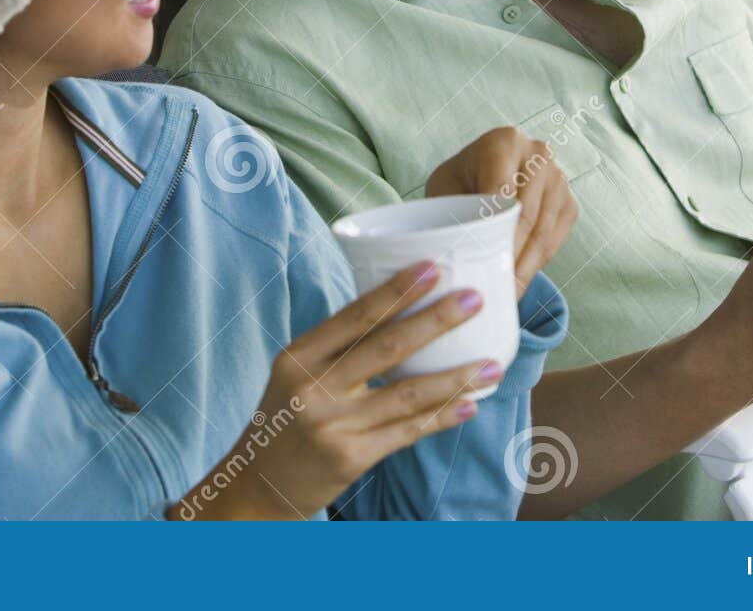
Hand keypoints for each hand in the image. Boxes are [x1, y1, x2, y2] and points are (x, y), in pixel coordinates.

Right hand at [171, 261, 499, 519]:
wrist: (260, 484)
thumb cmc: (288, 416)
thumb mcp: (297, 372)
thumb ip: (339, 346)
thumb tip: (404, 305)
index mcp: (298, 356)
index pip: (354, 316)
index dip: (396, 291)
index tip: (433, 267)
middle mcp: (312, 388)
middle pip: (386, 347)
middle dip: (436, 320)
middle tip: (473, 299)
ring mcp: (332, 425)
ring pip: (406, 394)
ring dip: (455, 377)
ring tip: (492, 362)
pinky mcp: (350, 458)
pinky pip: (407, 432)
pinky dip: (442, 417)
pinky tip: (470, 404)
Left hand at [425, 126, 578, 297]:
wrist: (486, 168)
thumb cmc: (460, 180)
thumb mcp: (445, 186)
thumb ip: (451, 211)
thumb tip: (455, 257)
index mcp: (505, 142)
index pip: (500, 191)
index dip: (492, 232)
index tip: (481, 265)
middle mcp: (539, 154)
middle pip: (526, 216)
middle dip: (509, 257)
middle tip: (494, 291)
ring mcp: (559, 179)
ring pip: (543, 233)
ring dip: (525, 269)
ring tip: (506, 295)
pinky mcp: (569, 203)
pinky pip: (554, 241)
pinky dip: (536, 265)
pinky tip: (518, 282)